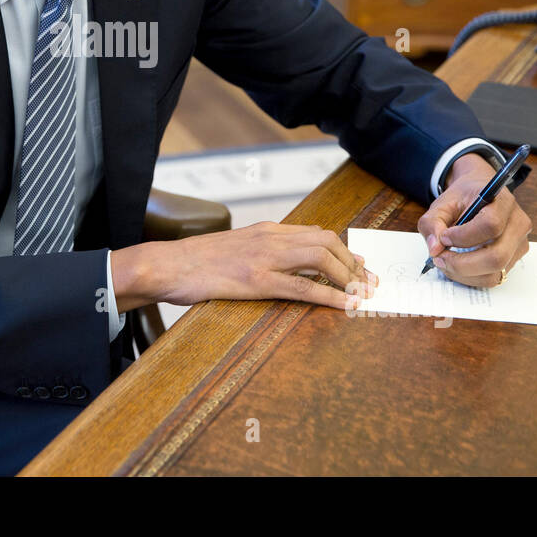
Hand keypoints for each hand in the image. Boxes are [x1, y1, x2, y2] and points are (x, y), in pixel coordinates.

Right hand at [111, 221, 377, 312]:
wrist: (166, 264)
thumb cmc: (196, 261)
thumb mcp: (235, 248)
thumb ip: (262, 251)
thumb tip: (288, 265)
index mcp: (266, 229)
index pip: (317, 233)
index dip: (345, 252)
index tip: (360, 269)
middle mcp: (269, 237)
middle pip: (327, 241)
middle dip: (354, 264)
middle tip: (370, 284)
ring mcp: (263, 257)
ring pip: (320, 258)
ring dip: (348, 278)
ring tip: (363, 296)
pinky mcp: (254, 280)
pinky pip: (301, 287)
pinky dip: (329, 297)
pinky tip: (345, 307)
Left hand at [418, 153, 531, 287]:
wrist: (479, 196)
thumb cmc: (464, 198)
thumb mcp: (442, 204)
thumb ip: (433, 223)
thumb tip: (435, 248)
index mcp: (502, 202)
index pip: (490, 225)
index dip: (463, 236)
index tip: (444, 237)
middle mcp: (517, 223)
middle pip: (496, 256)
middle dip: (462, 264)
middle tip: (440, 258)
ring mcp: (519, 243)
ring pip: (495, 272)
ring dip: (464, 273)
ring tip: (446, 261)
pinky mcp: (514, 258)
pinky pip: (494, 277)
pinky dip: (471, 277)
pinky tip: (457, 265)